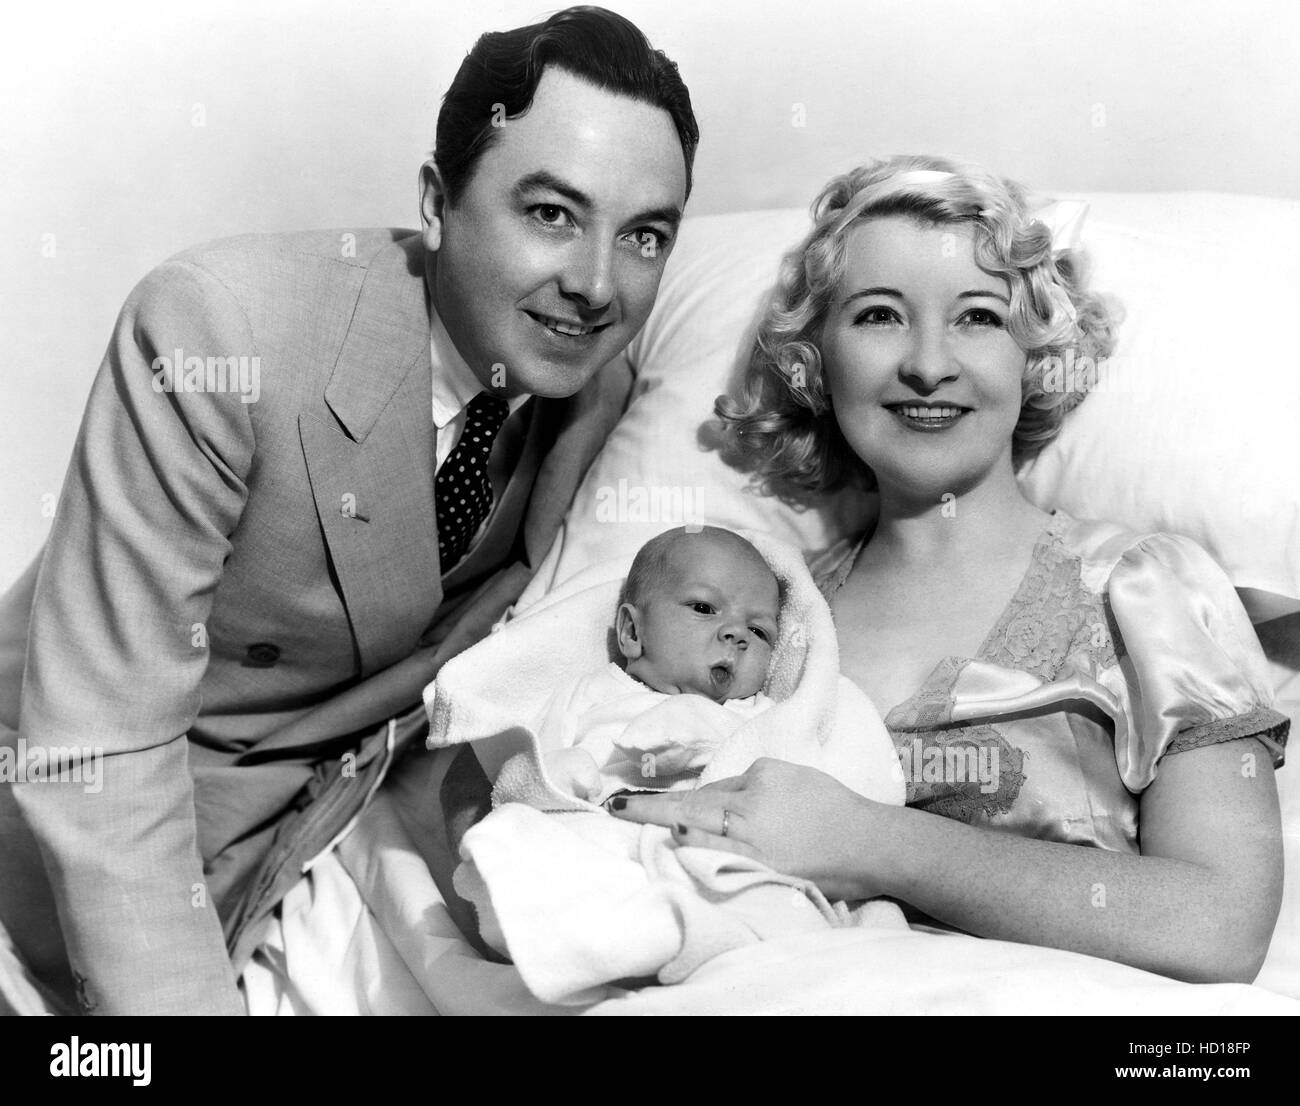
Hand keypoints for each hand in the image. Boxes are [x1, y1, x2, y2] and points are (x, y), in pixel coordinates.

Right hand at [608, 757, 882, 900]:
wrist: (875, 840)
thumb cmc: (824, 867)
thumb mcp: (767, 871)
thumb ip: (718, 849)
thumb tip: (678, 829)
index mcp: (744, 821)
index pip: (683, 813)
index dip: (647, 810)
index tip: (614, 804)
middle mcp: (751, 791)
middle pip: (700, 800)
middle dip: (677, 810)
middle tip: (646, 814)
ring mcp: (767, 775)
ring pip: (724, 791)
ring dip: (718, 808)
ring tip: (736, 832)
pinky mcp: (783, 767)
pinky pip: (748, 782)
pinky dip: (743, 798)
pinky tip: (762, 817)